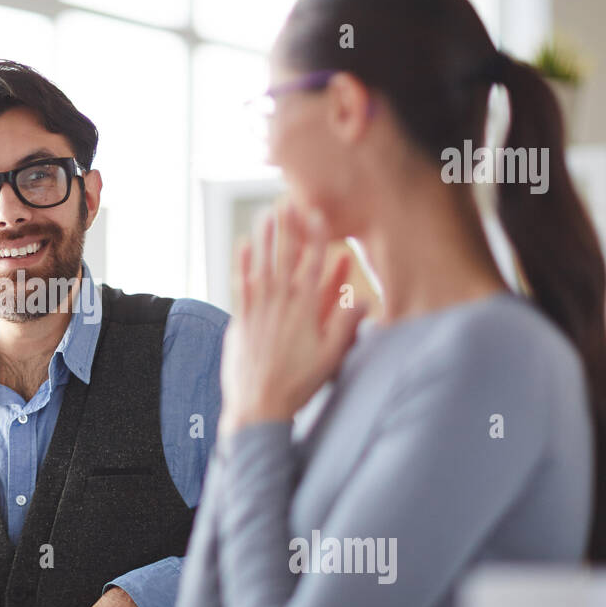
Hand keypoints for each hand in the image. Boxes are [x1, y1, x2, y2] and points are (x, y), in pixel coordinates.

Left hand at [219, 203, 366, 436]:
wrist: (258, 405)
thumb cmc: (298, 383)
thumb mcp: (331, 357)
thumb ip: (346, 325)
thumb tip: (364, 301)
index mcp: (305, 309)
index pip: (313, 265)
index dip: (316, 237)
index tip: (317, 213)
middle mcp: (280, 303)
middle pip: (285, 258)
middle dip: (289, 229)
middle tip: (288, 201)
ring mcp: (257, 309)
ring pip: (262, 265)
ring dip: (266, 238)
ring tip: (267, 213)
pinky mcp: (240, 320)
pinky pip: (241, 284)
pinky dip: (243, 263)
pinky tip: (243, 244)